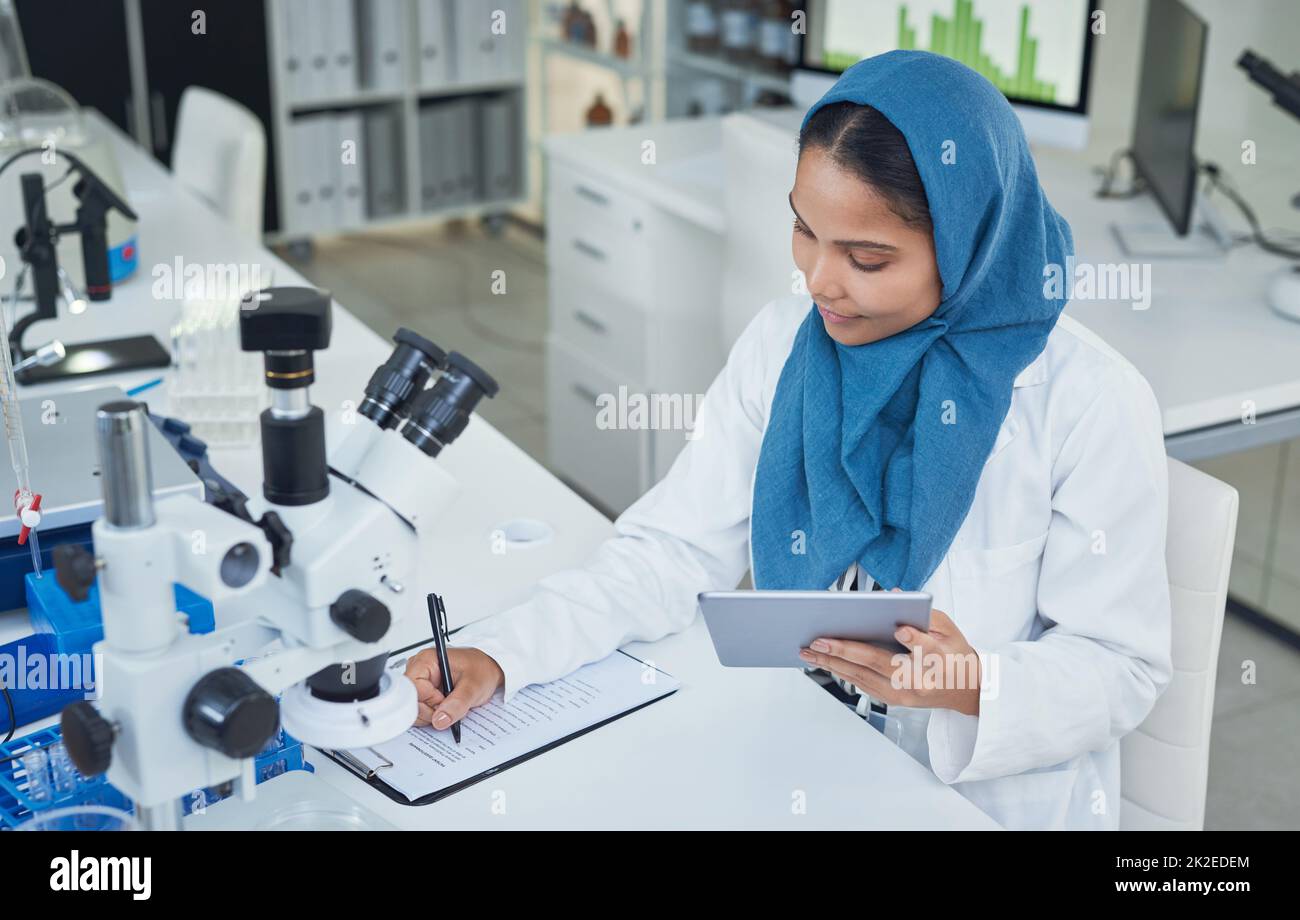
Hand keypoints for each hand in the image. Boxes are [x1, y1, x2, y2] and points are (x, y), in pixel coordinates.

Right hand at [404, 647, 503, 728]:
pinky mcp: (423, 692)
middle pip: (410, 700)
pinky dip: (432, 714)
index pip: (411, 688)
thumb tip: (439, 720)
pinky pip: (420, 710)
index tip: (443, 702)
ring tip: (449, 704)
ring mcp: (420, 681)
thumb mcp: (473, 686)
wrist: (489, 670)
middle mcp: (419, 669)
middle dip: (430, 710)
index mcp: (427, 660)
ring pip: (414, 708)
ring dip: (432, 713)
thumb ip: (457, 703)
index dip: (427, 701)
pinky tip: (445, 707)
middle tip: (449, 705)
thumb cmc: (481, 670)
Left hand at [799, 609, 981, 715]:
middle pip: (878, 664)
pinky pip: (861, 683)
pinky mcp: (891, 699)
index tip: (901, 629)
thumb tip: (896, 595)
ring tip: (808, 652)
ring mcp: (902, 694)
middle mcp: (917, 681)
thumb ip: (926, 614)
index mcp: (938, 661)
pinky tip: (823, 661)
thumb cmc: (955, 655)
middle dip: (845, 652)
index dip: (914, 640)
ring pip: (862, 677)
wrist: (965, 691)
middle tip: (819, 641)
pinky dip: (840, 671)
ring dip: (832, 664)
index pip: (926, 650)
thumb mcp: (950, 629)